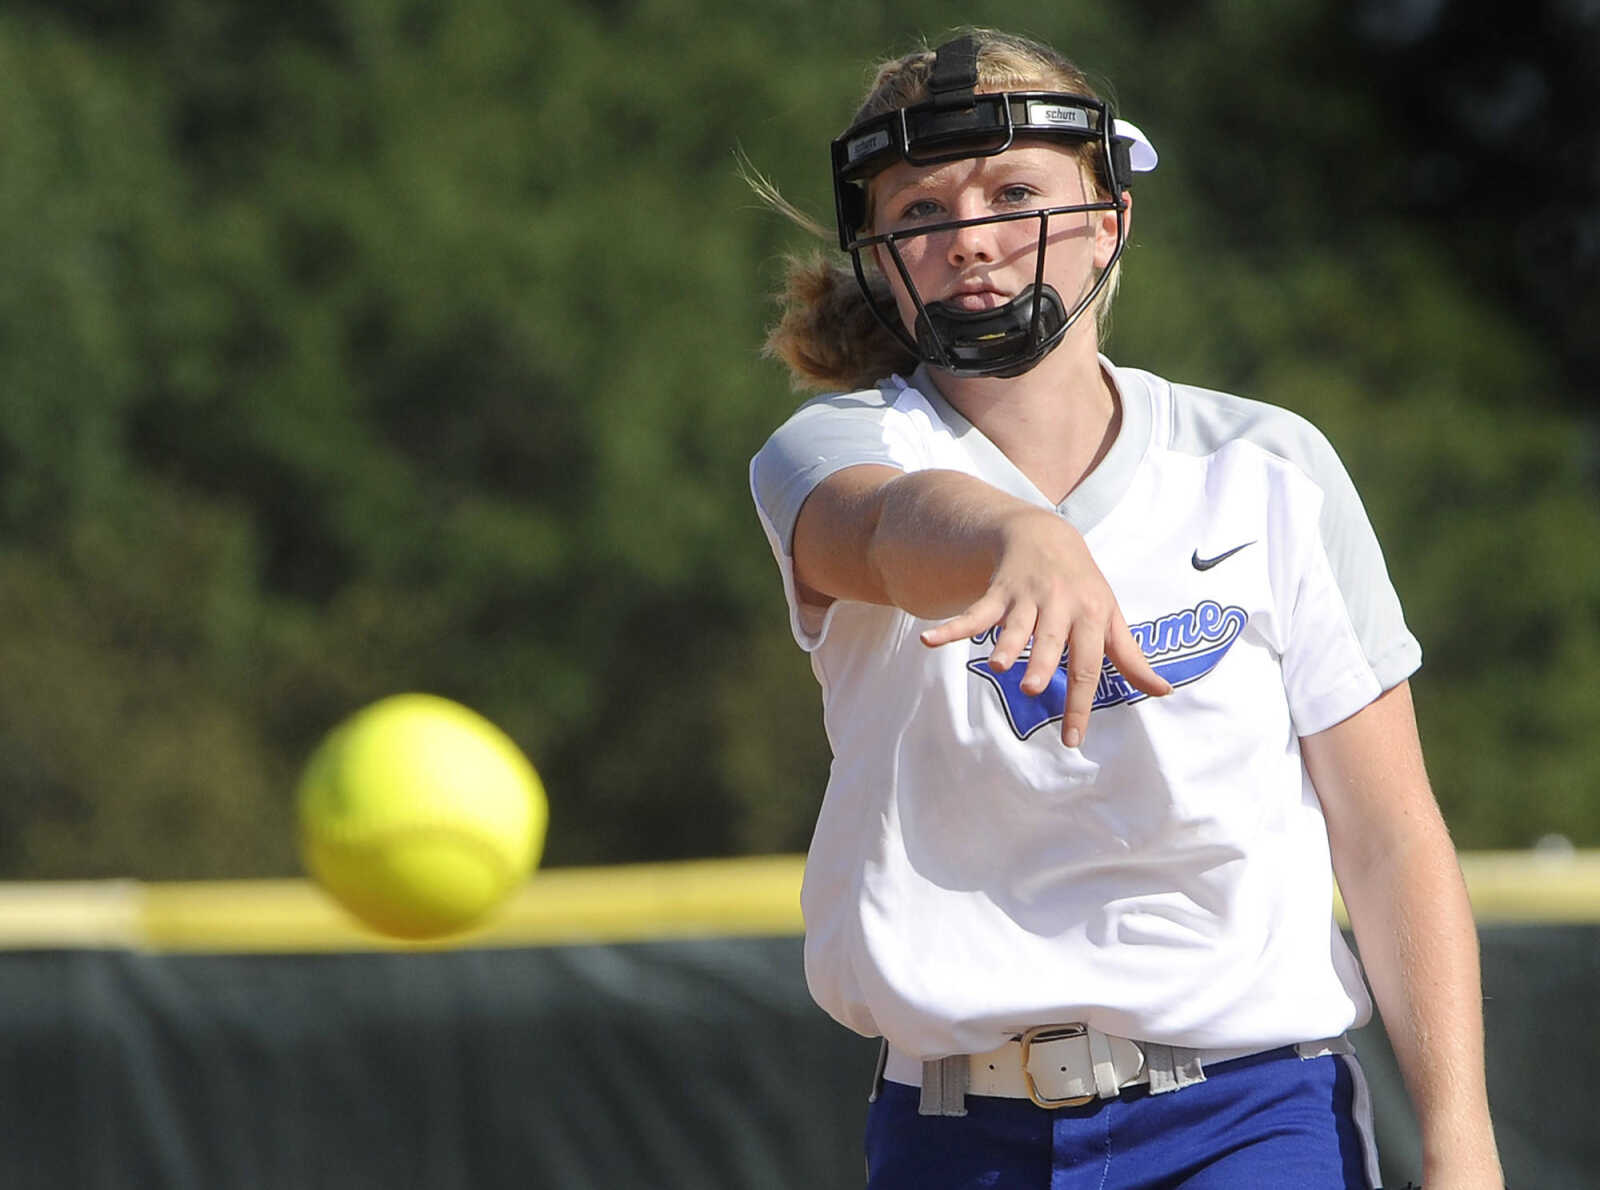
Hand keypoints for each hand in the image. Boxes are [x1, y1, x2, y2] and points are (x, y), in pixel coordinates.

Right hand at [918, 507, 1169, 745]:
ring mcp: (1028, 597)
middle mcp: (1060, 606)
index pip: (1088, 666)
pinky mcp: (998, 592)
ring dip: (1005, 643)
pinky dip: (952, 628)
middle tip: (1033, 690)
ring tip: (995, 665)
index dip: (1081, 703)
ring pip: (1016, 625)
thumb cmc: (1083, 587)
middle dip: (1042, 663)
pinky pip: (975, 612)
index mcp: (1091, 616)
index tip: (1073, 740)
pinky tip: (929, 641)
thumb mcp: (1110, 617)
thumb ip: (1131, 657)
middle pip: (1052, 641)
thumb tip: (1165, 693)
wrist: (1046, 535)